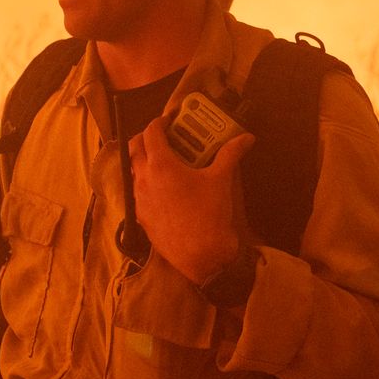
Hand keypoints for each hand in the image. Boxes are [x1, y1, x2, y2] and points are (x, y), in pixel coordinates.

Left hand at [129, 116, 254, 285]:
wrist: (202, 257)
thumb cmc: (210, 215)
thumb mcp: (222, 180)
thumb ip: (231, 154)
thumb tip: (246, 138)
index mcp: (160, 165)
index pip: (150, 133)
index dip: (158, 123)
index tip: (168, 121)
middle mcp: (143, 180)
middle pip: (134, 149)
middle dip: (145, 139)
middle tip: (163, 138)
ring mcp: (139, 200)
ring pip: (133, 172)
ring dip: (144, 162)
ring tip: (165, 163)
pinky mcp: (141, 218)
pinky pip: (137, 193)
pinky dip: (146, 184)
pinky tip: (164, 191)